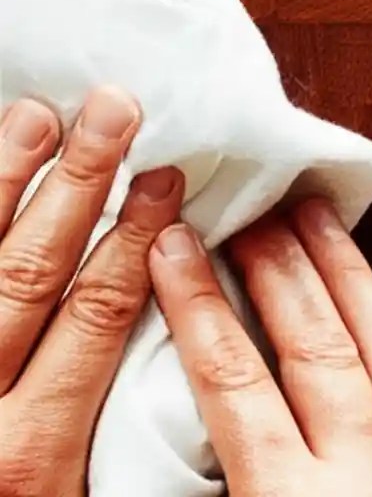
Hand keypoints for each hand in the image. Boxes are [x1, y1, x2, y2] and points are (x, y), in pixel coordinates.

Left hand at [0, 88, 183, 495]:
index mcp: (31, 451)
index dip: (133, 239)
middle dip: (76, 183)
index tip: (165, 179)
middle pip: (27, 273)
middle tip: (112, 107)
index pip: (96, 316)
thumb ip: (107, 442)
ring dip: (0, 185)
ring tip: (33, 116)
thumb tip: (160, 364)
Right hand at [149, 200, 371, 496]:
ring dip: (356, 282)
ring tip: (325, 225)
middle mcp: (369, 480)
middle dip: (284, 272)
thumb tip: (179, 426)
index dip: (200, 308)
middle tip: (258, 215)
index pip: (235, 383)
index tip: (175, 248)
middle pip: (321, 350)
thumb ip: (210, 485)